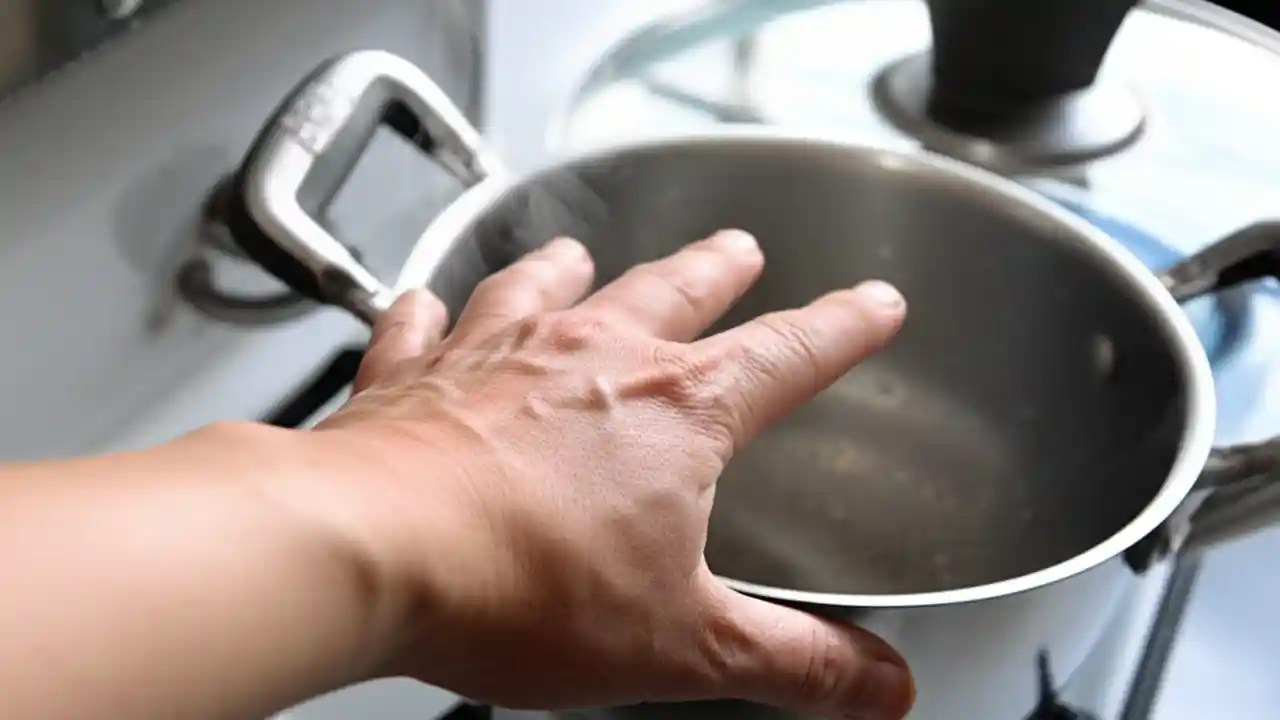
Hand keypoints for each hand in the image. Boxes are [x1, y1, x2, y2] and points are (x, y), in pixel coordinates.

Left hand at [316, 230, 912, 718]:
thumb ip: (793, 662)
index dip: (843, 328)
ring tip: (579, 254)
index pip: (789, 353)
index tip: (873, 304)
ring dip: (571, 266)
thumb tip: (881, 685)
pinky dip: (430, 310)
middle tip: (739, 249)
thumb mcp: (681, 643)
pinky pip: (425, 323)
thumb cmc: (518, 584)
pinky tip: (427, 305)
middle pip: (674, 290)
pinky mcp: (414, 373)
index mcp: (676, 411)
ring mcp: (497, 352)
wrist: (366, 550)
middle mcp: (592, 355)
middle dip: (717, 269)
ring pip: (548, 282)